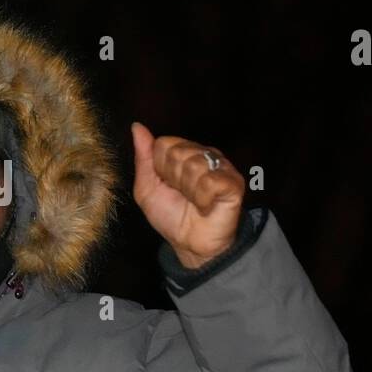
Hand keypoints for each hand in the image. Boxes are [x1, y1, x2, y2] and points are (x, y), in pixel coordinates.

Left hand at [131, 121, 244, 268]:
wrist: (190, 245)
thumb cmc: (170, 216)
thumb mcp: (147, 188)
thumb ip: (143, 158)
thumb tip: (137, 127)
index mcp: (183, 152)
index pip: (163, 143)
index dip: (160, 168)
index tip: (167, 185)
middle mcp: (204, 154)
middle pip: (177, 152)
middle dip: (173, 180)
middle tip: (182, 195)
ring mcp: (221, 166)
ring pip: (193, 165)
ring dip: (188, 191)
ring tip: (194, 202)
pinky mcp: (234, 182)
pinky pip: (209, 181)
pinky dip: (202, 199)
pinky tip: (206, 206)